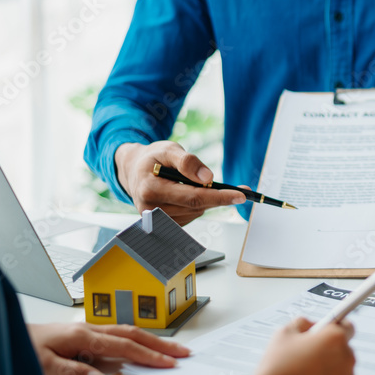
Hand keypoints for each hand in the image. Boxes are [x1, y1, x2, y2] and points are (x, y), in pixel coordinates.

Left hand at [26, 323, 189, 374]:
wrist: (9, 334)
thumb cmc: (25, 347)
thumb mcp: (43, 365)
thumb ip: (73, 372)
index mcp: (83, 336)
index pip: (124, 347)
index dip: (148, 356)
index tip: (168, 363)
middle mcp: (90, 329)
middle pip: (134, 334)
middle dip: (161, 344)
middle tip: (183, 352)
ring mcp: (90, 329)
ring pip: (129, 331)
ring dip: (152, 340)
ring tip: (171, 347)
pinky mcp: (86, 332)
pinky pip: (119, 332)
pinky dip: (138, 338)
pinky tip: (144, 343)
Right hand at [115, 141, 245, 224]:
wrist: (134, 171)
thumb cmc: (152, 159)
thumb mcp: (168, 149)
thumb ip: (187, 161)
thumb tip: (208, 178)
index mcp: (151, 190)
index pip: (193, 197)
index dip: (219, 196)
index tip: (240, 196)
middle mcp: (152, 209)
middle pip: (197, 206)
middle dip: (219, 197)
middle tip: (239, 191)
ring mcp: (158, 220)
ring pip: (196, 212)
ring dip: (205, 199)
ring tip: (195, 183)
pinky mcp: (164, 224)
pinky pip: (191, 215)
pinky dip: (197, 205)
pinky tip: (189, 193)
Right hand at [256, 317, 355, 374]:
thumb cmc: (276, 370)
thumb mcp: (283, 334)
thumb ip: (303, 323)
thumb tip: (312, 325)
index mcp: (334, 338)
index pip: (347, 327)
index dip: (334, 330)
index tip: (327, 336)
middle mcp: (347, 359)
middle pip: (343, 351)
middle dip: (329, 353)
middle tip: (308, 360)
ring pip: (342, 372)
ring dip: (330, 373)